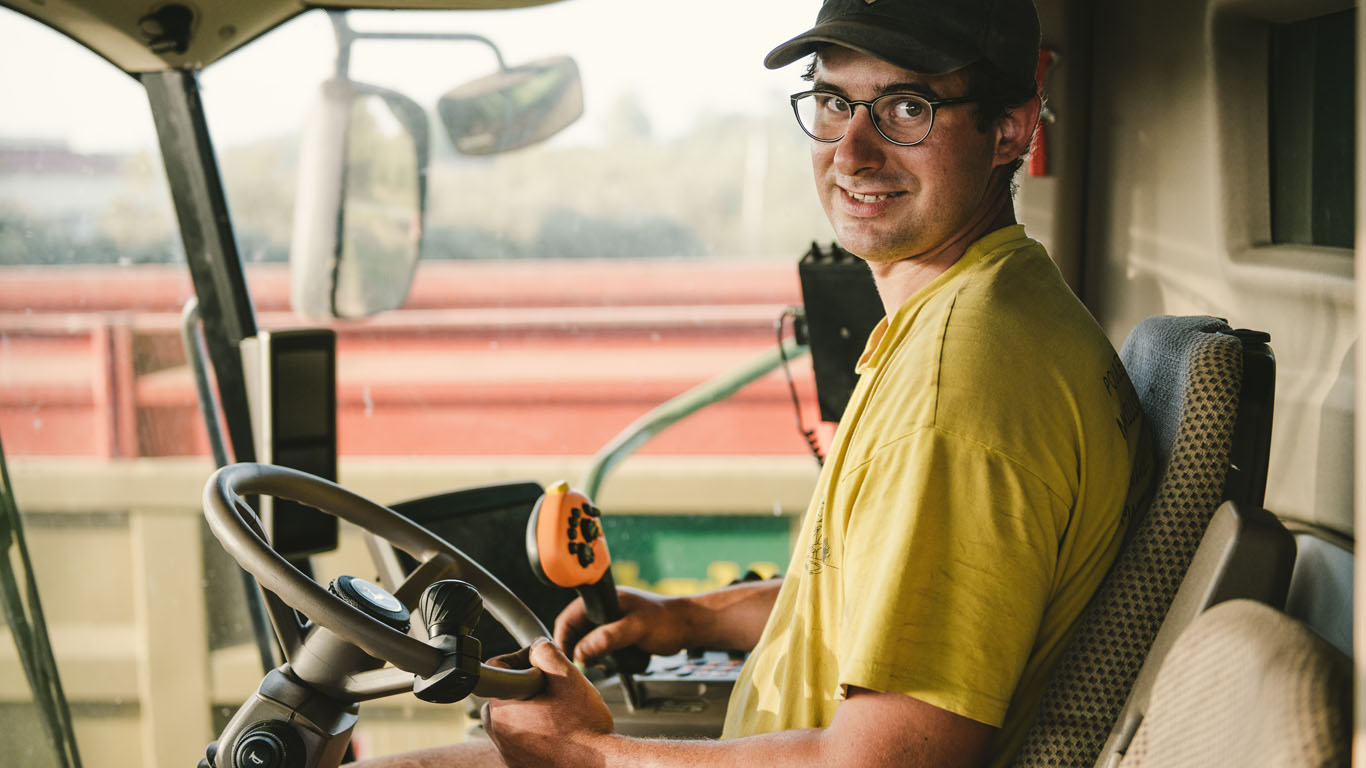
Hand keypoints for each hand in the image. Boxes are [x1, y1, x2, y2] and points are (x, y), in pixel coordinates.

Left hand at [482, 640, 615, 767]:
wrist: (598, 766)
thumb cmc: (584, 729)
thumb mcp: (568, 678)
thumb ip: (547, 653)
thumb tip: (537, 646)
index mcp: (503, 709)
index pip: (497, 667)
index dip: (522, 658)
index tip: (542, 666)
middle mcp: (498, 733)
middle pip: (504, 693)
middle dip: (527, 685)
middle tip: (554, 689)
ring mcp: (507, 751)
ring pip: (513, 716)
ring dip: (532, 708)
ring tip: (559, 712)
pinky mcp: (517, 764)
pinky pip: (520, 738)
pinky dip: (536, 730)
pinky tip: (558, 730)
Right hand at [554, 587, 689, 663]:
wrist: (687, 626)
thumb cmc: (666, 621)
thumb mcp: (636, 629)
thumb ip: (608, 638)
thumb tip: (581, 653)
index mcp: (602, 600)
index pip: (568, 618)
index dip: (563, 640)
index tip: (565, 660)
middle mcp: (602, 610)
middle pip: (574, 632)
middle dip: (577, 651)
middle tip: (586, 668)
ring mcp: (608, 622)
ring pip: (585, 643)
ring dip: (591, 656)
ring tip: (605, 664)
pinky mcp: (616, 634)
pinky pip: (599, 648)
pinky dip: (602, 658)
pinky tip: (615, 662)